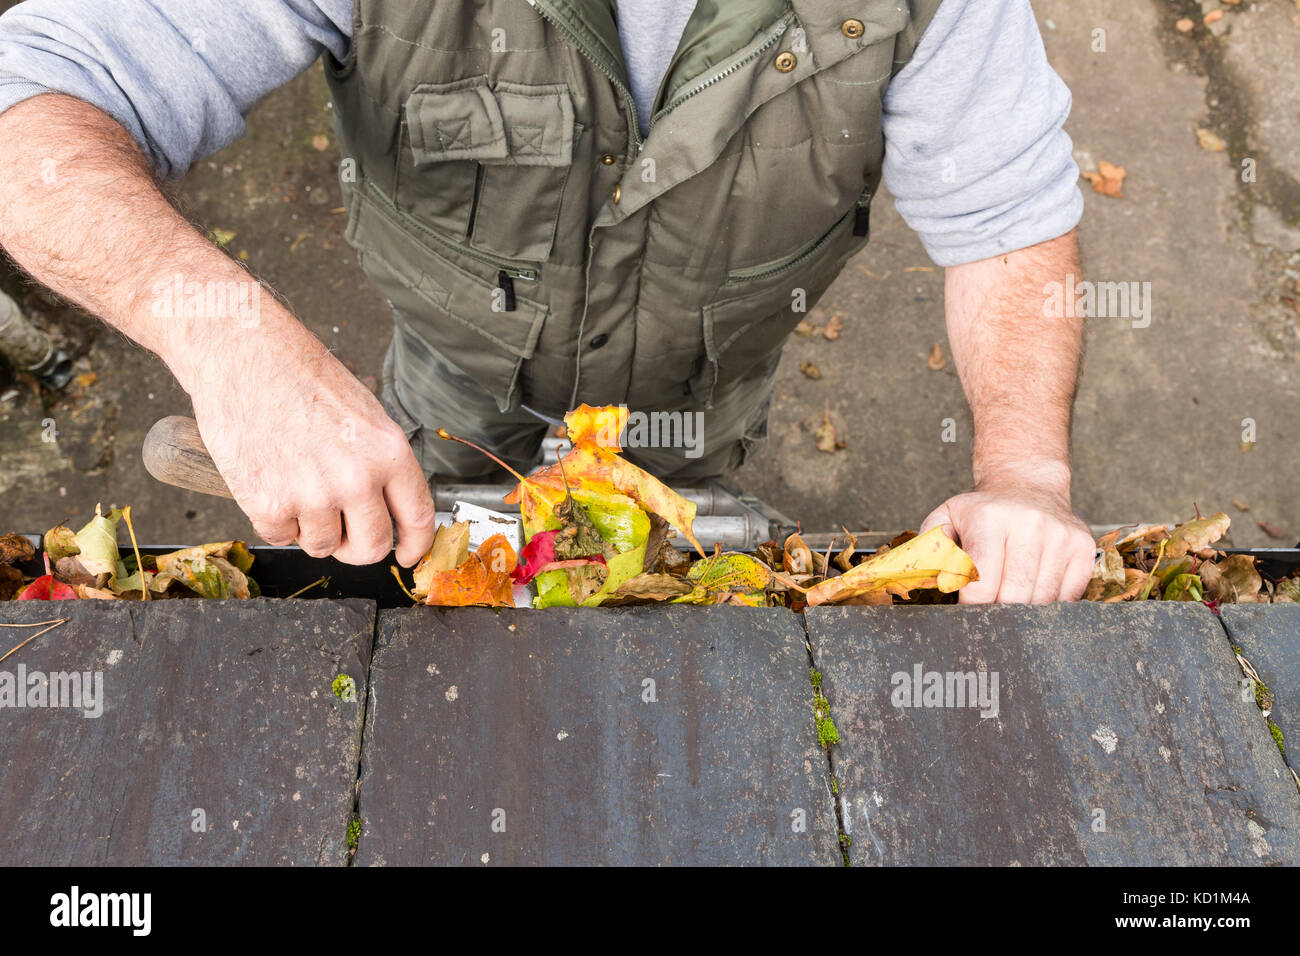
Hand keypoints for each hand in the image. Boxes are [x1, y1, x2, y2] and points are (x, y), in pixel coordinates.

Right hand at [181, 325, 436, 566]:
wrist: (244, 355)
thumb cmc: (301, 377)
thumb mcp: (365, 416)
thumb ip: (381, 464)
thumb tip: (392, 508)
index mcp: (389, 453)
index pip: (417, 518)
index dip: (416, 546)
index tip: (408, 555)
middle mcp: (358, 479)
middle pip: (372, 548)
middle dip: (358, 548)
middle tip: (343, 534)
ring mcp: (313, 496)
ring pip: (322, 546)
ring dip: (310, 528)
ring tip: (296, 484)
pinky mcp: (269, 505)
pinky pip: (280, 535)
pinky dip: (274, 518)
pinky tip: (270, 479)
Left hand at [919, 473, 1094, 603]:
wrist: (1026, 484)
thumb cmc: (981, 510)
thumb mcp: (947, 517)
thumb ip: (930, 547)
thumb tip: (929, 581)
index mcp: (990, 519)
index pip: (982, 583)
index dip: (972, 607)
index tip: (966, 613)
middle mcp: (1029, 525)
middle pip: (1014, 596)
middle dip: (998, 614)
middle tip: (987, 618)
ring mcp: (1060, 536)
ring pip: (1043, 600)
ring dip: (1024, 613)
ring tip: (1009, 606)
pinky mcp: (1082, 547)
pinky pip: (1068, 595)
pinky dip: (1050, 605)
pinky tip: (1034, 594)